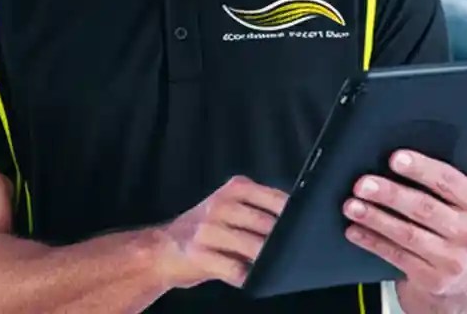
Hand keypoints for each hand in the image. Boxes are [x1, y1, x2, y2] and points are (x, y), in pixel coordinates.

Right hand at [154, 175, 287, 289]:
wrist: (161, 249)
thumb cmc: (203, 230)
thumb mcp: (229, 208)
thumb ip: (258, 209)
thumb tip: (294, 224)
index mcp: (234, 189)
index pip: (275, 198)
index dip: (294, 215)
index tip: (304, 227)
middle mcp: (221, 205)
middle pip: (267, 224)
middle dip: (281, 241)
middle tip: (288, 251)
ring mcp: (208, 229)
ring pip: (253, 246)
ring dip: (265, 259)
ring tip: (268, 264)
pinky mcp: (198, 253)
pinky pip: (233, 268)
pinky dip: (244, 275)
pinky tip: (246, 276)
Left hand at [343, 140, 466, 298]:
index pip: (449, 181)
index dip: (422, 169)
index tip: (396, 158)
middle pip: (424, 208)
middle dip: (390, 194)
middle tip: (364, 183)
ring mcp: (451, 260)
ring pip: (407, 234)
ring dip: (375, 218)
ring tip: (352, 205)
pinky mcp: (432, 280)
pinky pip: (397, 257)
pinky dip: (373, 242)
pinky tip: (355, 230)